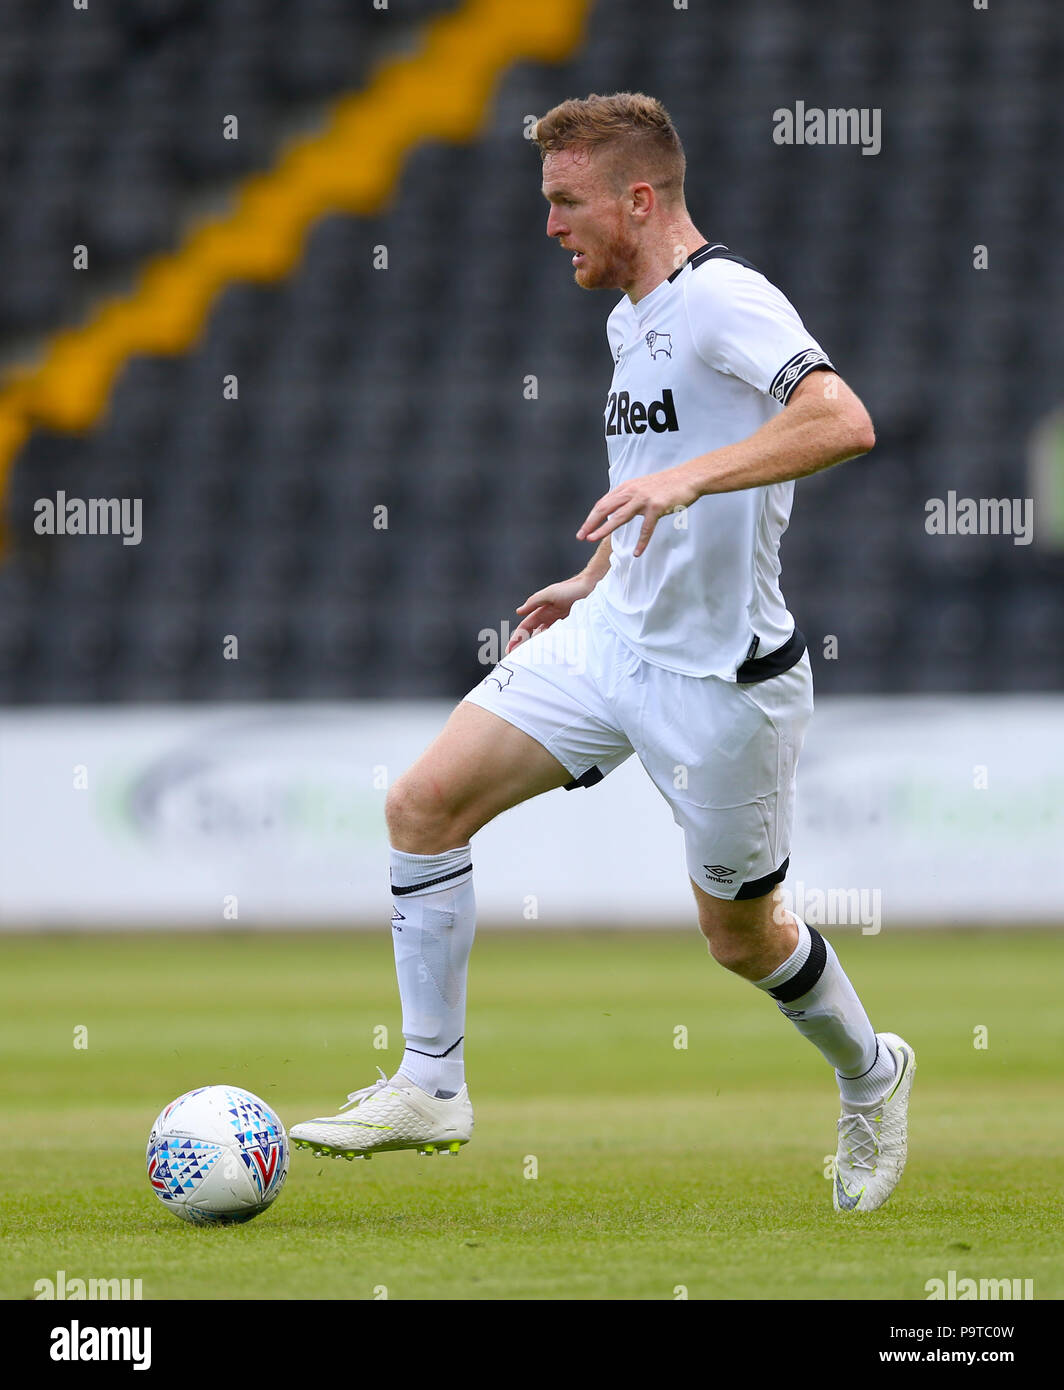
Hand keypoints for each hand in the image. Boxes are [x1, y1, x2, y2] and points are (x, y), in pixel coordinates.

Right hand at [505, 574, 594, 652]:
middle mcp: (549, 618)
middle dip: (524, 646)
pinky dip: (555, 647)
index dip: (517, 638)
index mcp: (542, 611)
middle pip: (533, 635)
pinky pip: (560, 640)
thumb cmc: (571, 588)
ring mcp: (560, 623)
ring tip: (533, 660)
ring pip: (546, 639)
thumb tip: (518, 611)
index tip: (510, 650)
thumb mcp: (549, 593)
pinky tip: (552, 655)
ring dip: (539, 648)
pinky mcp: (572, 627)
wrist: (592, 588)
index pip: (525, 627)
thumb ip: (534, 602)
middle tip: (517, 659)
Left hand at [576, 464, 699, 556]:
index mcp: (627, 487)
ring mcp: (644, 500)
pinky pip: (646, 528)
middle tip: (581, 537)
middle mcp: (632, 492)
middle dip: (590, 523)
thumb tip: (616, 510)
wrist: (688, 477)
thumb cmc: (666, 485)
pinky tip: (637, 553)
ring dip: (604, 529)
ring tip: (593, 540)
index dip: (591, 517)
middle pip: (605, 508)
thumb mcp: (642, 487)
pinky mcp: (657, 507)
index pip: (603, 503)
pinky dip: (642, 542)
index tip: (583, 530)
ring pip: (619, 517)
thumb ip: (628, 497)